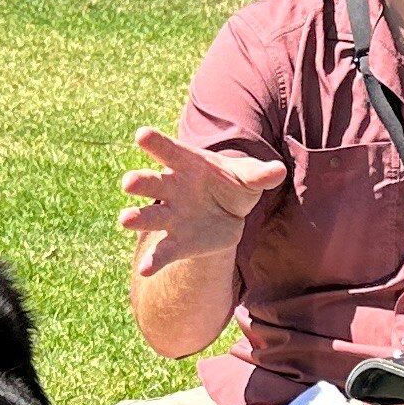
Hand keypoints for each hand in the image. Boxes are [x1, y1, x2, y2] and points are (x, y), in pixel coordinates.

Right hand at [120, 129, 286, 262]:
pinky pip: (162, 252)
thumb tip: (278, 171)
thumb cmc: (234, 185)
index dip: (156, 142)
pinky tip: (145, 269)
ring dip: (136, 218)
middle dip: (139, 182)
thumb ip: (260, 175)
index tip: (141, 135)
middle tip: (128, 182)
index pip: (169, 150)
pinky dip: (153, 261)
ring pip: (149, 216)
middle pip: (150, 182)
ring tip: (125, 220)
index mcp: (186, 164)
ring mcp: (170, 216)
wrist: (228, 215)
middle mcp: (171, 188)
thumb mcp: (249, 177)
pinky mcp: (176, 243)